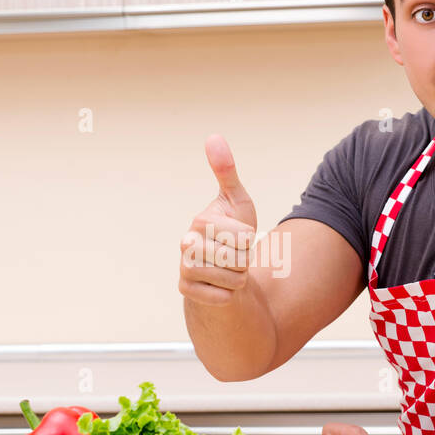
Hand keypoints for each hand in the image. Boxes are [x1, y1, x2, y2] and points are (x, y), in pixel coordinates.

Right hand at [178, 134, 258, 305]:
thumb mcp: (236, 200)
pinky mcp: (186, 289)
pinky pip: (220, 297)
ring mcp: (184, 267)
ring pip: (231, 279)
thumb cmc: (232, 230)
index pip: (243, 237)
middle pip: (237, 259)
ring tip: (229, 270)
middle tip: (234, 255)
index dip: (250, 240)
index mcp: (200, 220)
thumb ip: (226, 171)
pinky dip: (228, 295)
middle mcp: (186, 243)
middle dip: (245, 260)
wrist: (222, 266)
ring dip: (238, 278)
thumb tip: (213, 137)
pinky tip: (220, 286)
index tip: (240, 237)